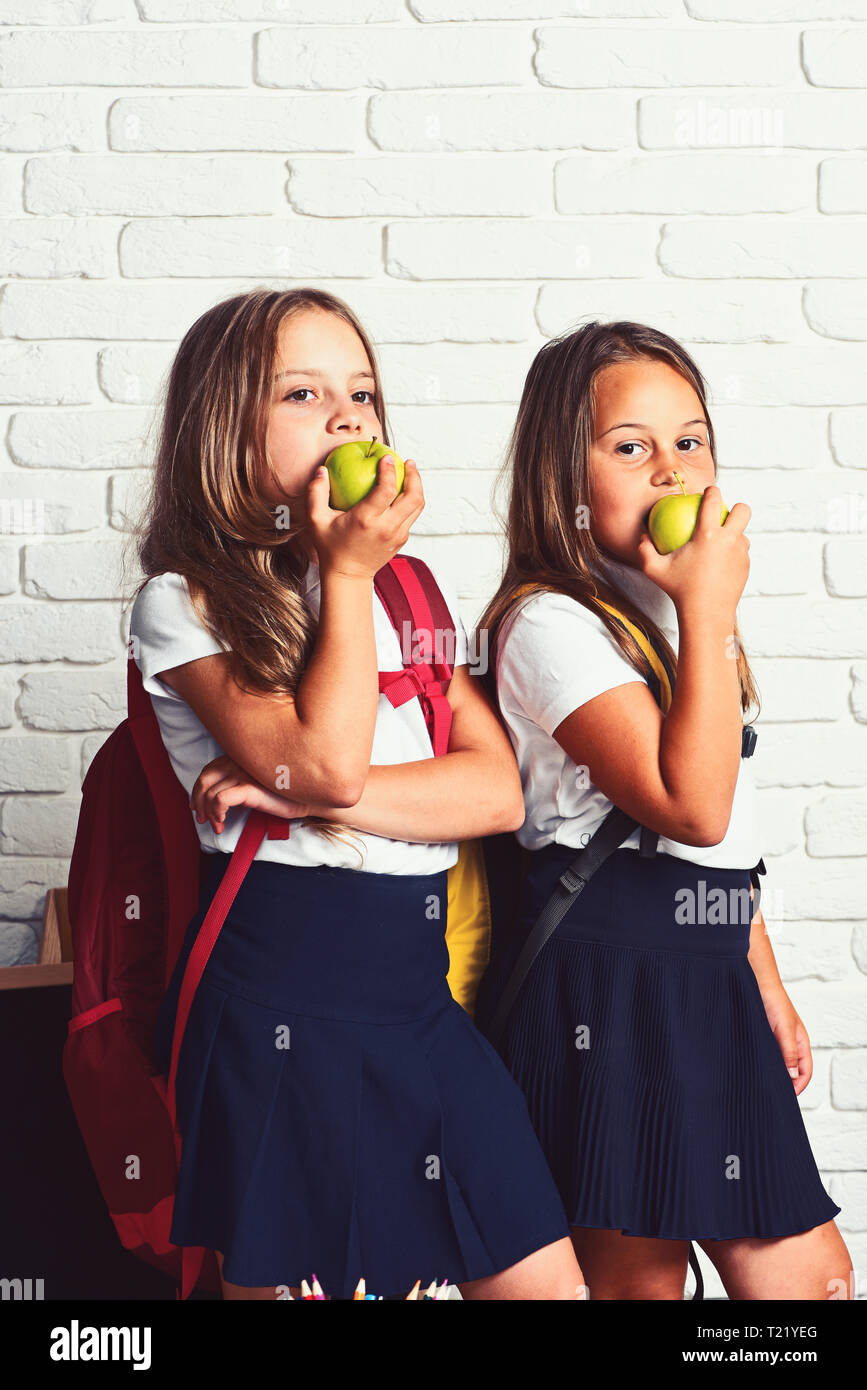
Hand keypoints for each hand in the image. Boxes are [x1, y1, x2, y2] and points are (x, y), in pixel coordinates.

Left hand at [190, 755, 310, 834]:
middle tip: (202, 820)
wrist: (310, 797)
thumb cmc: (285, 792)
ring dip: (209, 813)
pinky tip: (222, 822)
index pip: (209, 770)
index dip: (198, 790)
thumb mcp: (257, 783)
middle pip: (204, 780)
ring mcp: (243, 772)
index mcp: (240, 756)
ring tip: (218, 826)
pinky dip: (216, 813)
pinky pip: (219, 800)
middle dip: (198, 802)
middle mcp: (239, 760)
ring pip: (209, 793)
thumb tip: (213, 798)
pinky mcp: (249, 787)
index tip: (198, 807)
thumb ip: (238, 782)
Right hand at [306, 452, 424, 580]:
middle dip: (415, 476)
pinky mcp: (401, 539)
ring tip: (411, 473)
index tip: (387, 457)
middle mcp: (387, 527)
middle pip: (413, 497)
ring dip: (417, 487)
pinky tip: (403, 491)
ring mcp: (397, 535)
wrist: (348, 576)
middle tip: (408, 462)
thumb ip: (316, 493)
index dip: (390, 471)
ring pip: (418, 506)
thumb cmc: (330, 547)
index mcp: (367, 520)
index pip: (387, 490)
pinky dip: (411, 501)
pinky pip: (412, 516)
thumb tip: (322, 470)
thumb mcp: (316, 520)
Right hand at [636, 483, 750, 622]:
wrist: (706, 614)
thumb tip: (643, 536)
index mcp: (708, 534)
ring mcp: (740, 554)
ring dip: (734, 534)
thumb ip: (645, 550)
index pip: (713, 500)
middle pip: (743, 510)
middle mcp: (728, 540)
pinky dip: (732, 554)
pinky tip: (721, 562)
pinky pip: (741, 554)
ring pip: (743, 534)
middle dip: (737, 507)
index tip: (708, 493)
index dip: (712, 491)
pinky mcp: (746, 567)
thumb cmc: (679, 591)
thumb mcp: (655, 571)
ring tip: (720, 542)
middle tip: (725, 514)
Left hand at [759, 986, 812, 1095]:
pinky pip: (765, 1055)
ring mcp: (775, 1041)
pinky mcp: (762, 1037)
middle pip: (792, 1071)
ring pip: (778, 1064)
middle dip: (785, 1084)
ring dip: (772, 1074)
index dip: (799, 1085)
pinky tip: (752, 1067)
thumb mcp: (784, 1028)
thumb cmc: (774, 1001)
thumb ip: (789, 1051)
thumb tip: (792, 1075)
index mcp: (800, 1042)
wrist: (756, 982)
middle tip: (772, 1095)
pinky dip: (762, 1063)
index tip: (787, 1096)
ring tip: (761, 1085)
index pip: (805, 1071)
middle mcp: (789, 1044)